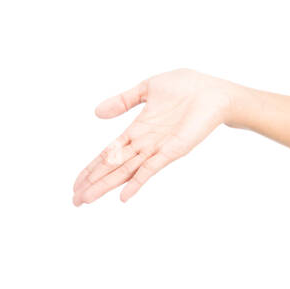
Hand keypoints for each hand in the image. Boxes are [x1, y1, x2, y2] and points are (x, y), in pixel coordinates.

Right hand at [72, 68, 237, 205]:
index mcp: (138, 129)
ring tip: (86, 200)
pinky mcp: (173, 150)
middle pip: (113, 167)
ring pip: (126, 171)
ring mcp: (158, 148)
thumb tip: (97, 113)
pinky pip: (151, 168)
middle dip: (94, 183)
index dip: (92, 168)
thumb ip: (123, 100)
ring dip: (106, 185)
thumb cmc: (187, 87)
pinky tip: (123, 197)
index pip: (108, 153)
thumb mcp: (148, 88)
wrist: (215, 91)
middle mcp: (146, 143)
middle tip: (74, 201)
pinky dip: (136, 182)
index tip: (76, 183)